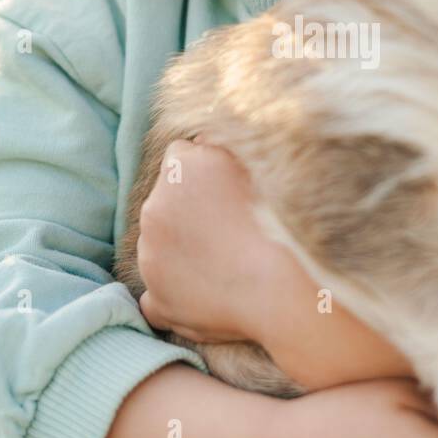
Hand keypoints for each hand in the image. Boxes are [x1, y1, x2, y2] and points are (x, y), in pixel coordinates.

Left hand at [136, 138, 413, 386]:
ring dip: (184, 248)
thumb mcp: (264, 164)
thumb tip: (217, 138)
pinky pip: (158, 294)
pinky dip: (177, 293)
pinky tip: (208, 294)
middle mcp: (155, 208)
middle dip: (190, 208)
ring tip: (228, 262)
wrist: (286, 290)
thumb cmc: (285, 222)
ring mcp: (151, 256)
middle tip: (234, 226)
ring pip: (161, 244)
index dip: (206, 169)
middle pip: (167, 199)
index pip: (181, 154)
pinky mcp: (157, 298)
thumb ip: (233, 147)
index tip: (230, 186)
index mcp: (181, 168)